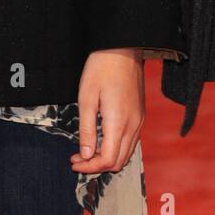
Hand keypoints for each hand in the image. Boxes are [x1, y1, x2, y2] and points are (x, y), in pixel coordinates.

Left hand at [71, 47, 144, 174]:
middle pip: (119, 162)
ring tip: (88, 151)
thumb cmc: (102, 68)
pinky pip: (131, 141)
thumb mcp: (87, 98)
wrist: (122, 48)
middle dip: (97, 166)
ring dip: (107, 158)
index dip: (89, 167)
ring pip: (126, 153)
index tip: (74, 161)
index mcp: (118, 122)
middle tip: (78, 158)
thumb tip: (86, 155)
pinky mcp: (140, 114)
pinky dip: (116, 148)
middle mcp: (133, 125)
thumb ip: (87, 129)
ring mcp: (139, 120)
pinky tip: (102, 140)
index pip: (108, 160)